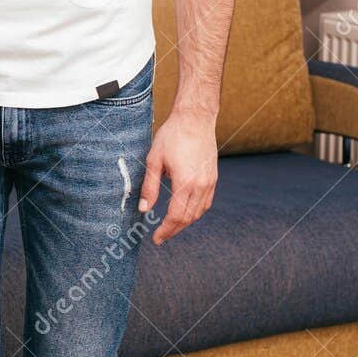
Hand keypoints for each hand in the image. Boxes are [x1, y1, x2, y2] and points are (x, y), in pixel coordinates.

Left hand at [137, 106, 218, 245]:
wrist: (195, 118)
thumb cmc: (172, 135)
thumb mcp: (154, 160)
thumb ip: (149, 187)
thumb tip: (144, 209)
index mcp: (185, 183)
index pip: (175, 216)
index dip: (165, 230)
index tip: (156, 238)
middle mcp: (201, 185)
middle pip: (188, 218)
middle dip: (174, 230)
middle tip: (161, 237)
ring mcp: (210, 182)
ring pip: (199, 212)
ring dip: (185, 222)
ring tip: (171, 226)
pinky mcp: (213, 177)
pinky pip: (206, 202)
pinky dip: (196, 211)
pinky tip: (186, 212)